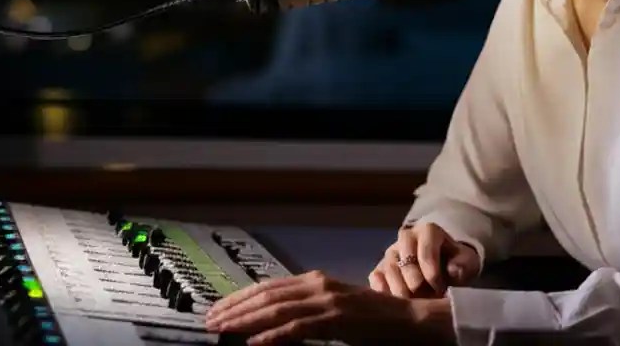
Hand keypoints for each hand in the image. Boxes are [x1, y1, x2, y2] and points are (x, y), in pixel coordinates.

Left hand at [204, 270, 451, 345]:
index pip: (268, 286)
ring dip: (246, 321)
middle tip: (210, 321)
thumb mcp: (333, 310)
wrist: (408, 320)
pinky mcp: (337, 319)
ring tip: (224, 331)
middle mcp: (318, 284)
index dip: (239, 298)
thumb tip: (271, 323)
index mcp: (315, 280)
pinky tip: (255, 343)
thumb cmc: (371, 320)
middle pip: (266, 295)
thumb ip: (305, 310)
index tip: (217, 309)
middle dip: (235, 309)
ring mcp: (327, 300)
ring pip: (276, 309)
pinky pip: (298, 328)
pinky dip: (273, 336)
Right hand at [369, 222, 480, 297]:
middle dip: (416, 283)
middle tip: (426, 299)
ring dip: (401, 291)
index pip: (425, 248)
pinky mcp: (380, 268)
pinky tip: (396, 304)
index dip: (430, 269)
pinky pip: (376, 278)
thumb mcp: (467, 262)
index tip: (438, 287)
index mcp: (428, 231)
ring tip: (415, 304)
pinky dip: (384, 292)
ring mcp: (391, 253)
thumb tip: (453, 270)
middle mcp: (405, 237)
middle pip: (405, 260)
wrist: (444, 267)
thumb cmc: (456, 263)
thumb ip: (463, 264)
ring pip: (389, 269)